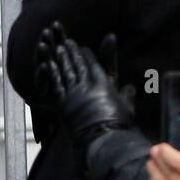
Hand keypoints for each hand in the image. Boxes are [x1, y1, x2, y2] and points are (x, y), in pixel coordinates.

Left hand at [37, 27, 133, 151]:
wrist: (102, 138)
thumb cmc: (118, 124)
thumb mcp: (127, 108)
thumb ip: (127, 95)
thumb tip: (129, 87)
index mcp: (104, 84)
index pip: (94, 65)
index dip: (88, 56)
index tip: (84, 48)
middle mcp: (88, 85)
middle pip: (79, 65)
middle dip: (74, 52)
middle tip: (68, 41)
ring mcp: (74, 92)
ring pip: (67, 71)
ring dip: (62, 58)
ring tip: (59, 48)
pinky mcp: (63, 101)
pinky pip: (57, 83)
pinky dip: (53, 72)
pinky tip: (49, 64)